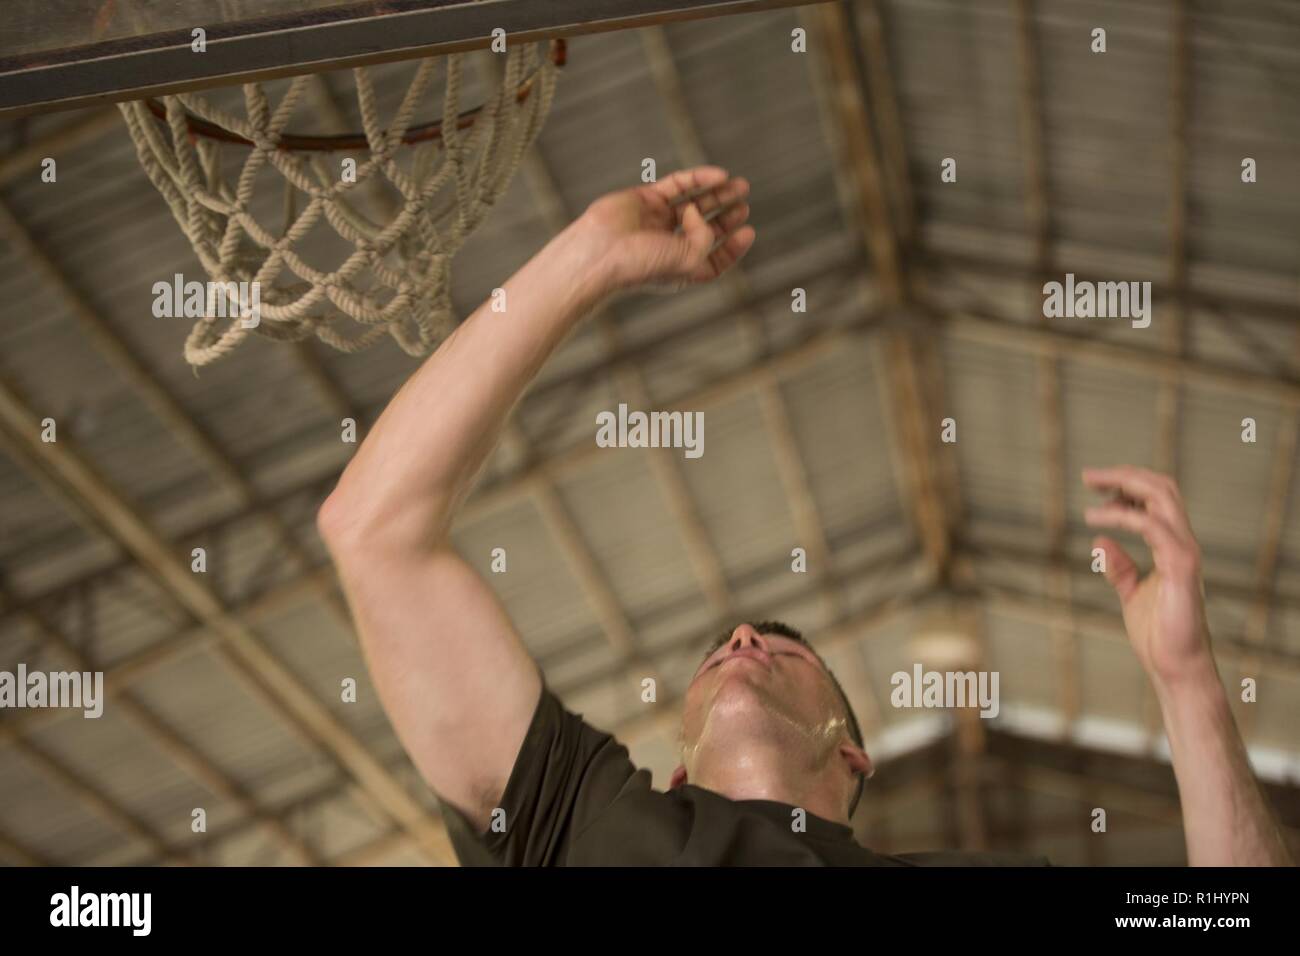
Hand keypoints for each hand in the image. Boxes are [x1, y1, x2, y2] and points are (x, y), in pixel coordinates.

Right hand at [577, 166, 754, 292]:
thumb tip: (699, 210)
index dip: (734, 246)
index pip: (713, 258)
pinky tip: (719, 176)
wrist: (600, 252)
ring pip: (694, 203)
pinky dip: (698, 179)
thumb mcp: (688, 260)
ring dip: (717, 195)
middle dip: (727, 216)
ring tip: (741, 185)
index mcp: (680, 268)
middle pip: (706, 229)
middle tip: (745, 204)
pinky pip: (678, 185)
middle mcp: (670, 245)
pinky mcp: (646, 200)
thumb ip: (705, 237)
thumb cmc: (641, 265)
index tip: (748, 231)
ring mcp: (657, 221)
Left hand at [1082, 466, 1214, 688]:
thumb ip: (1119, 567)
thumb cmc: (1157, 633)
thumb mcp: (1130, 593)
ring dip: (1124, 486)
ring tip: (1091, 489)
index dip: (1127, 486)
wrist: (1174, 665)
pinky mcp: (1181, 568)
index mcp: (1172, 546)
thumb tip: (1100, 542)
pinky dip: (1123, 518)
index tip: (1094, 487)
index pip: (1157, 499)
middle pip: (1162, 489)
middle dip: (1125, 475)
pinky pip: (1153, 528)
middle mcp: (1182, 543)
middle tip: (1088, 476)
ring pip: (1163, 498)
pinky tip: (1097, 522)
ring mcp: (1184, 553)